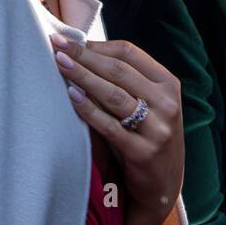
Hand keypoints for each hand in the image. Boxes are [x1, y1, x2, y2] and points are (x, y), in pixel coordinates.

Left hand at [50, 33, 184, 224]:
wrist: (164, 185)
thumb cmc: (148, 136)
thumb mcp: (150, 104)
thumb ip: (127, 81)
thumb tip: (83, 52)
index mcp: (168, 84)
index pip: (130, 53)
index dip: (97, 45)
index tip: (70, 40)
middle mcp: (167, 103)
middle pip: (119, 70)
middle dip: (84, 56)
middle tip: (57, 44)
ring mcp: (158, 128)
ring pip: (114, 94)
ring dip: (82, 75)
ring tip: (59, 63)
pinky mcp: (143, 152)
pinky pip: (110, 125)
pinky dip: (89, 108)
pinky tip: (71, 96)